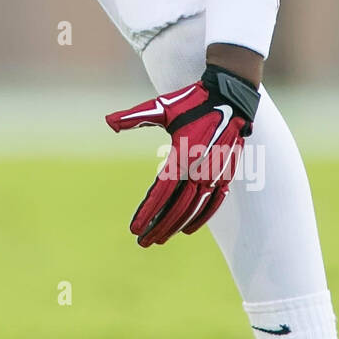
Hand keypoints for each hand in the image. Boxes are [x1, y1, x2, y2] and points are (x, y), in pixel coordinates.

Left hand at [105, 65, 260, 246]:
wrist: (230, 96)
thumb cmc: (192, 101)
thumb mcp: (161, 107)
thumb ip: (134, 117)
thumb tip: (108, 122)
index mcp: (182, 155)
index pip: (162, 192)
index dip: (148, 212)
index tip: (135, 228)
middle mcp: (200, 169)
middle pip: (177, 206)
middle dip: (159, 226)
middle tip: (142, 241)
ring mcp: (216, 173)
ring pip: (195, 208)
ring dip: (177, 226)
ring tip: (160, 239)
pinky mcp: (227, 174)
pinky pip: (214, 203)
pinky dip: (201, 217)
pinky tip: (188, 229)